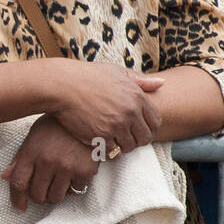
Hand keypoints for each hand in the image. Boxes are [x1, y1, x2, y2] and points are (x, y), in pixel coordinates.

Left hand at [1, 114, 99, 211]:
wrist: (86, 111)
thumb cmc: (56, 124)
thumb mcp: (34, 135)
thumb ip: (20, 157)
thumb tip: (5, 176)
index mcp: (31, 152)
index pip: (18, 183)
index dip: (16, 199)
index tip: (19, 207)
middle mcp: (48, 162)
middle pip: (37, 194)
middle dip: (38, 196)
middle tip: (42, 189)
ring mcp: (67, 167)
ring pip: (56, 197)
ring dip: (54, 194)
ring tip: (57, 183)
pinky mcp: (86, 170)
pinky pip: (76, 190)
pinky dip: (73, 187)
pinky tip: (72, 174)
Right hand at [48, 60, 162, 156]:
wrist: (61, 85)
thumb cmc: (86, 76)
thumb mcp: (116, 72)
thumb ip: (140, 80)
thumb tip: (162, 83)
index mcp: (137, 97)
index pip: (155, 121)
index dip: (148, 128)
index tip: (138, 129)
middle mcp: (130, 113)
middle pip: (144, 137)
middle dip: (136, 139)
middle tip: (125, 138)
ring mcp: (115, 126)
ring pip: (128, 147)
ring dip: (121, 146)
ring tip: (111, 140)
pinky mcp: (100, 137)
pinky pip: (111, 151)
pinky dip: (106, 149)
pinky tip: (99, 142)